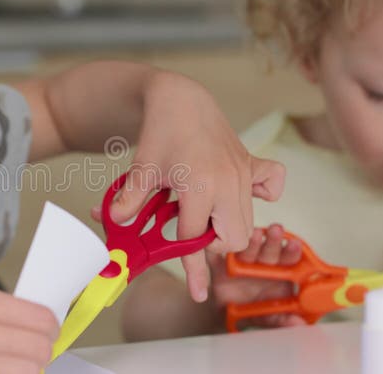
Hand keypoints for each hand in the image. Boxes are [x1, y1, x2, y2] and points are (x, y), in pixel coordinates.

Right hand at [0, 286, 58, 373]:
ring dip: (26, 373)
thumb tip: (49, 330)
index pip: (41, 318)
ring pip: (29, 373)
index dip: (52, 330)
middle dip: (41, 356)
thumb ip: (2, 315)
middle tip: (28, 357)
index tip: (48, 336)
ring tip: (7, 369)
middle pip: (40, 349)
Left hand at [92, 72, 284, 301]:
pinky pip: (272, 185)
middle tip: (192, 235)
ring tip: (204, 218)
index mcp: (200, 185)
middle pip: (232, 238)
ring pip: (249, 222)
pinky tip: (237, 197)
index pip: (194, 238)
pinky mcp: (251, 163)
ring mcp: (243, 172)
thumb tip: (110, 223)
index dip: (184, 256)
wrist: (180, 98)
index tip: (190, 282)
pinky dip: (262, 196)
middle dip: (212, 246)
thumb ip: (129, 201)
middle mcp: (228, 182)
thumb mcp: (141, 169)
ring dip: (228, 229)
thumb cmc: (160, 132)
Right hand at [210, 224, 305, 329]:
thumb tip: (298, 324)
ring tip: (255, 234)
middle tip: (275, 230)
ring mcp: (240, 263)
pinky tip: (214, 242)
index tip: (295, 245)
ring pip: (246, 250)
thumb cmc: (255, 311)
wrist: (229, 314)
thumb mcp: (271, 319)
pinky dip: (212, 250)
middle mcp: (260, 263)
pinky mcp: (219, 267)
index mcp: (278, 272)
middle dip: (272, 240)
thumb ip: (283, 320)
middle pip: (268, 250)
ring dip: (250, 242)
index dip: (292, 252)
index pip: (288, 259)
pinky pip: (214, 257)